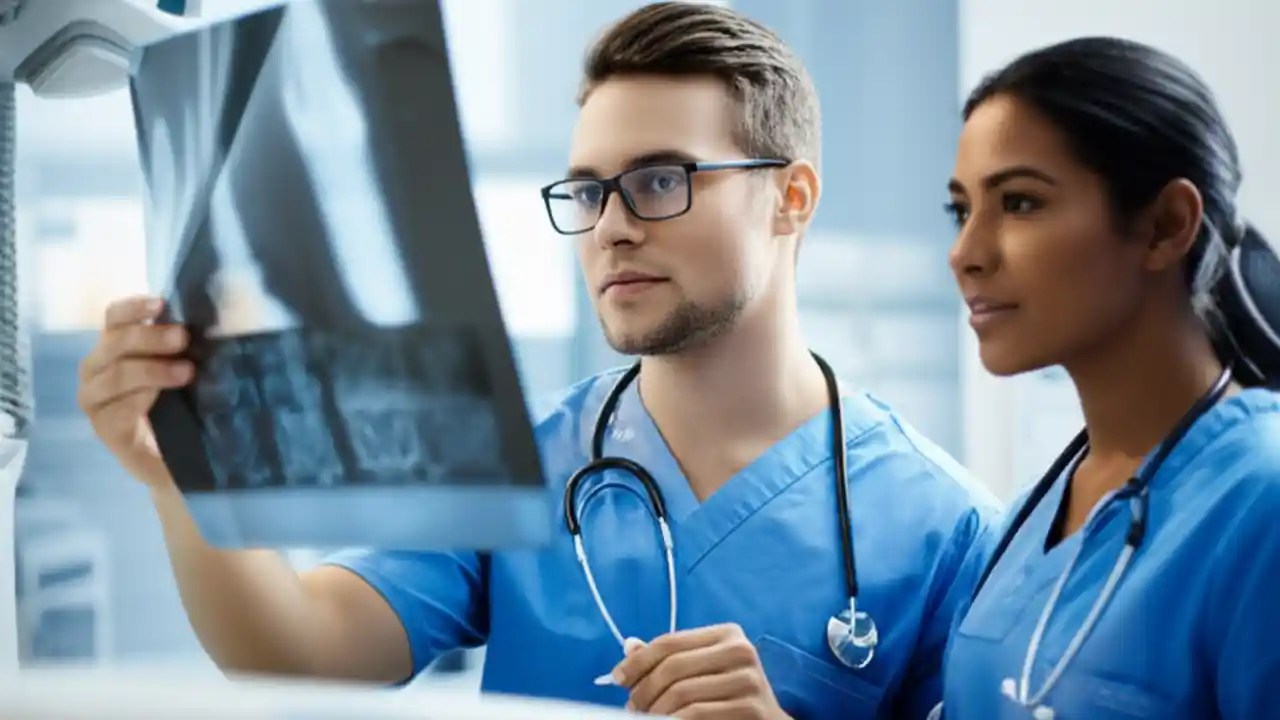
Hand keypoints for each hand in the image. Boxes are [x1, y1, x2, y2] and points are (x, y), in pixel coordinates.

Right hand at [77, 295, 193, 488]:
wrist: (182, 458)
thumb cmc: (185, 403)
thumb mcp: (189, 365)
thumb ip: (189, 341)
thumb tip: (223, 305)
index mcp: (115, 347)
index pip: (115, 317)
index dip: (134, 308)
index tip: (161, 304)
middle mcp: (97, 369)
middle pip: (116, 342)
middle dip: (150, 337)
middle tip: (183, 338)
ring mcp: (95, 400)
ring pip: (116, 374)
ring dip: (151, 369)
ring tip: (186, 372)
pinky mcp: (103, 429)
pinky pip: (117, 408)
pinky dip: (139, 399)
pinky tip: (158, 398)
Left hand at [612, 623, 788, 718]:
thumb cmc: (727, 696)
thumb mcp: (701, 670)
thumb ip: (669, 658)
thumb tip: (629, 647)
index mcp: (727, 634)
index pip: (669, 643)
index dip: (637, 662)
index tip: (617, 679)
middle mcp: (741, 651)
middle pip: (672, 668)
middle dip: (643, 690)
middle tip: (631, 707)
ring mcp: (749, 681)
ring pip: (682, 694)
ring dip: (654, 711)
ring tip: (646, 718)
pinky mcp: (751, 710)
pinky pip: (697, 715)